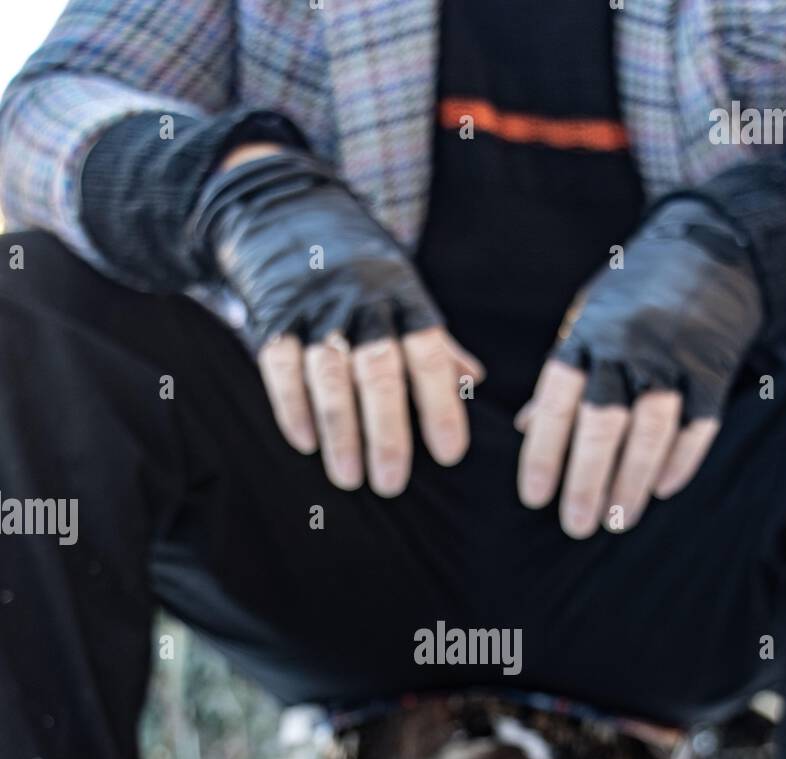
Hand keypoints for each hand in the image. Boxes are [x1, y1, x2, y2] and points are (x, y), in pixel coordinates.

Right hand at [192, 147, 483, 494]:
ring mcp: (315, 309)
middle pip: (379, 372)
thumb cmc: (360, 270)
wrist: (285, 211)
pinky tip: (305, 443)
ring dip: (340, 431)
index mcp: (405, 301)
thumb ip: (436, 342)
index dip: (441, 407)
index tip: (450, 454)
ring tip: (348, 478)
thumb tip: (475, 381)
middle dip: (387, 432)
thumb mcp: (405, 293)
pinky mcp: (273, 316)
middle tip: (391, 484)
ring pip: (330, 375)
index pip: (431, 358)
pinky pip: (281, 365)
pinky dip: (292, 406)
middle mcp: (363, 305)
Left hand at [516, 198, 762, 537]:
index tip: (534, 498)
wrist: (709, 246)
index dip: (544, 453)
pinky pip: (699, 423)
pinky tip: (662, 489)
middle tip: (575, 525)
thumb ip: (562, 376)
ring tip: (617, 520)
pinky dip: (681, 459)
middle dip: (586, 480)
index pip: (556, 402)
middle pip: (602, 423)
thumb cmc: (634, 294)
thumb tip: (528, 430)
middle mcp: (627, 345)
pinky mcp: (714, 364)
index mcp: (586, 335)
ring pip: (650, 430)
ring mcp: (673, 355)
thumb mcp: (587, 320)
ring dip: (632, 481)